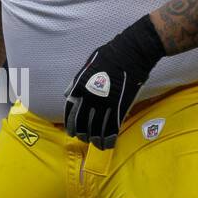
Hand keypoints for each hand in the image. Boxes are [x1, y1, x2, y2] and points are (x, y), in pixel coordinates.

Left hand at [63, 15, 164, 148]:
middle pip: (82, 123)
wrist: (131, 52)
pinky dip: (110, 138)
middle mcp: (90, 98)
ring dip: (96, 140)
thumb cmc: (109, 56)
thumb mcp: (87, 66)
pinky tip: (109, 145)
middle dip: (82, 135)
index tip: (72, 132)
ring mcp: (106, 103)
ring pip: (97, 128)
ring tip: (96, 145)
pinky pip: (113, 127)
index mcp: (80, 88)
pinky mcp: (121, 107)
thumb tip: (66, 95)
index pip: (70, 113)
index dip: (70, 125)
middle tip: (84, 140)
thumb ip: (76, 82)